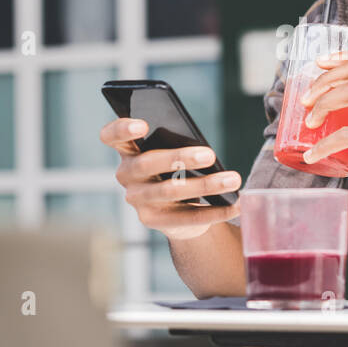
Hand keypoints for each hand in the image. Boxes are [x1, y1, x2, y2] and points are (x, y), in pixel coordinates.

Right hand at [100, 118, 240, 239]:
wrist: (177, 209)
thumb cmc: (176, 168)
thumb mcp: (173, 152)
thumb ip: (176, 144)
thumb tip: (202, 149)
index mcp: (127, 150)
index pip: (111, 137)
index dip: (122, 130)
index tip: (143, 124)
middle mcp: (126, 175)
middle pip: (147, 164)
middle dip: (179, 158)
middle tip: (210, 154)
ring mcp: (138, 200)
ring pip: (170, 191)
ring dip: (205, 185)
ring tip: (233, 180)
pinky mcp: (154, 221)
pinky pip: (187, 217)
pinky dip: (215, 211)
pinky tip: (236, 204)